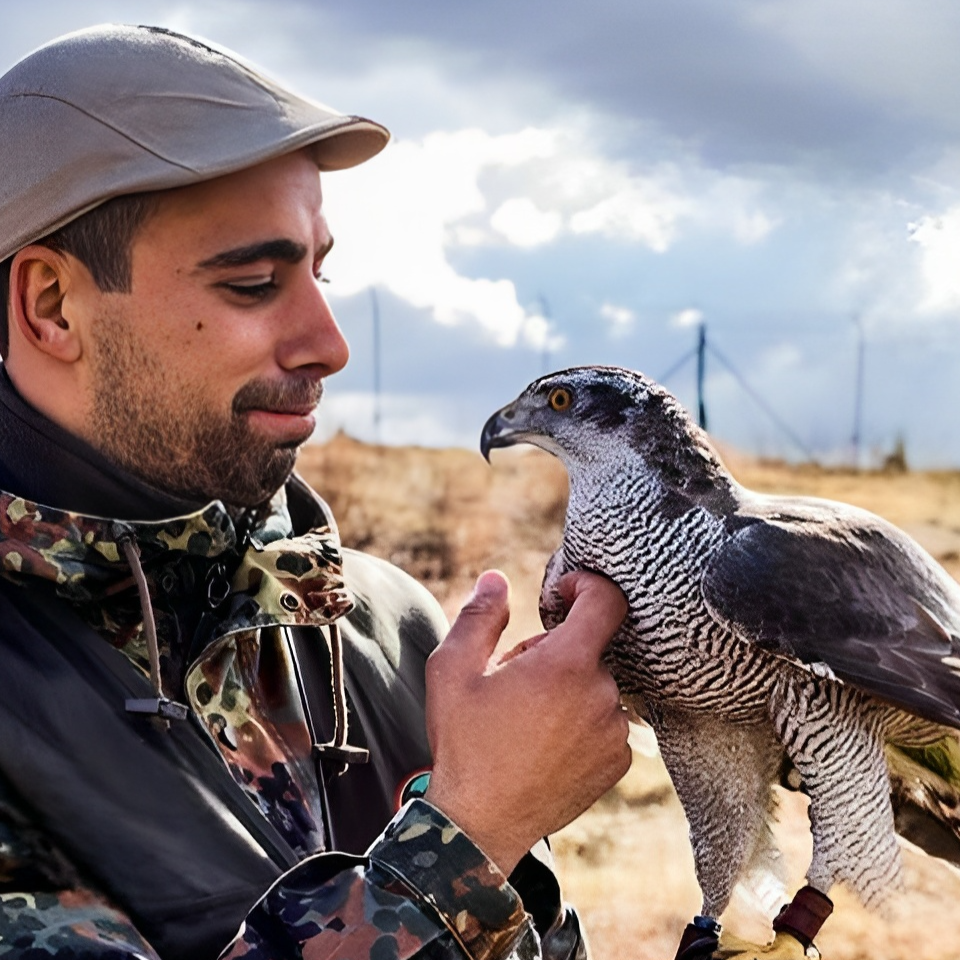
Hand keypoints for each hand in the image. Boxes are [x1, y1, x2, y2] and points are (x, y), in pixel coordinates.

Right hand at [423, 569, 630, 875]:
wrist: (481, 824)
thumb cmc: (464, 744)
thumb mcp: (453, 670)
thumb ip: (479, 616)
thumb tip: (496, 579)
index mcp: (566, 664)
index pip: (606, 600)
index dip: (585, 585)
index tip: (561, 594)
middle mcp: (601, 694)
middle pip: (589, 647)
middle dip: (555, 651)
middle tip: (516, 680)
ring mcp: (614, 731)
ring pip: (595, 686)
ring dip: (569, 688)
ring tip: (527, 718)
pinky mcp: (618, 762)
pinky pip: (605, 722)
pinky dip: (581, 721)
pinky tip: (545, 743)